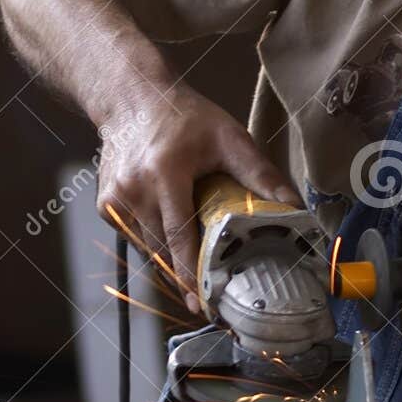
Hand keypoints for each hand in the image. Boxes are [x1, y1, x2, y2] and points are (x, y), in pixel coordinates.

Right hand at [97, 83, 298, 309]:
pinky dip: (156, 244)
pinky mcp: (107, 207)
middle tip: (209, 303)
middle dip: (186, 278)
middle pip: (162, 251)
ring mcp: (114, 200)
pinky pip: (136, 239)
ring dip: (171, 263)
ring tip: (194, 276)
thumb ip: (260, 173)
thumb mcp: (229, 137)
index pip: (179, 236)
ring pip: (148, 250)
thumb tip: (294, 206)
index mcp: (164, 174)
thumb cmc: (184, 117)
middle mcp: (133, 190)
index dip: (193, 274)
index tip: (206, 303)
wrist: (131, 98)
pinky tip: (170, 235)